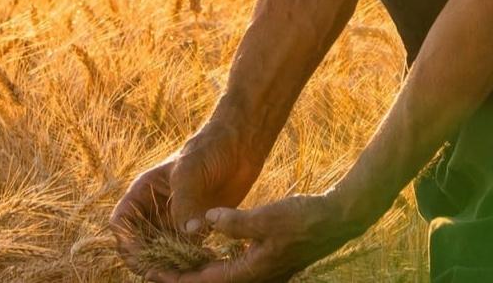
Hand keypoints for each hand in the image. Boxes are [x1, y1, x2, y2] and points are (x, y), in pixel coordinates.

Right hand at [110, 123, 265, 275]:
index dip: (125, 242)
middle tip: (164, 275)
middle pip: (138, 244)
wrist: (238, 147)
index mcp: (143, 192)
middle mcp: (154, 209)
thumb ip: (184, 201)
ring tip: (185, 273)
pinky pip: (185, 252)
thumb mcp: (190, 171)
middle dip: (147, 262)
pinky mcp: (194, 228)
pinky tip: (203, 263)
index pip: (121, 223)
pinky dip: (189, 262)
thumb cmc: (208, 149)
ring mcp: (174, 220)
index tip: (142, 256)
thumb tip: (187, 232)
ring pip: (161, 253)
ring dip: (169, 266)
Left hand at [142, 191, 374, 282]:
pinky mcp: (270, 260)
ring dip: (200, 270)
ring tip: (176, 262)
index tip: (155, 275)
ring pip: (224, 275)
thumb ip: (235, 222)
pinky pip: (235, 266)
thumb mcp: (267, 217)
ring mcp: (265, 269)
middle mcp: (257, 275)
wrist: (337, 219)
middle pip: (213, 282)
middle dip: (185, 276)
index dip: (179, 278)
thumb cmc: (304, 218)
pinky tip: (208, 250)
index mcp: (253, 270)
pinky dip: (217, 261)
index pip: (207, 281)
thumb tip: (206, 222)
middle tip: (157, 270)